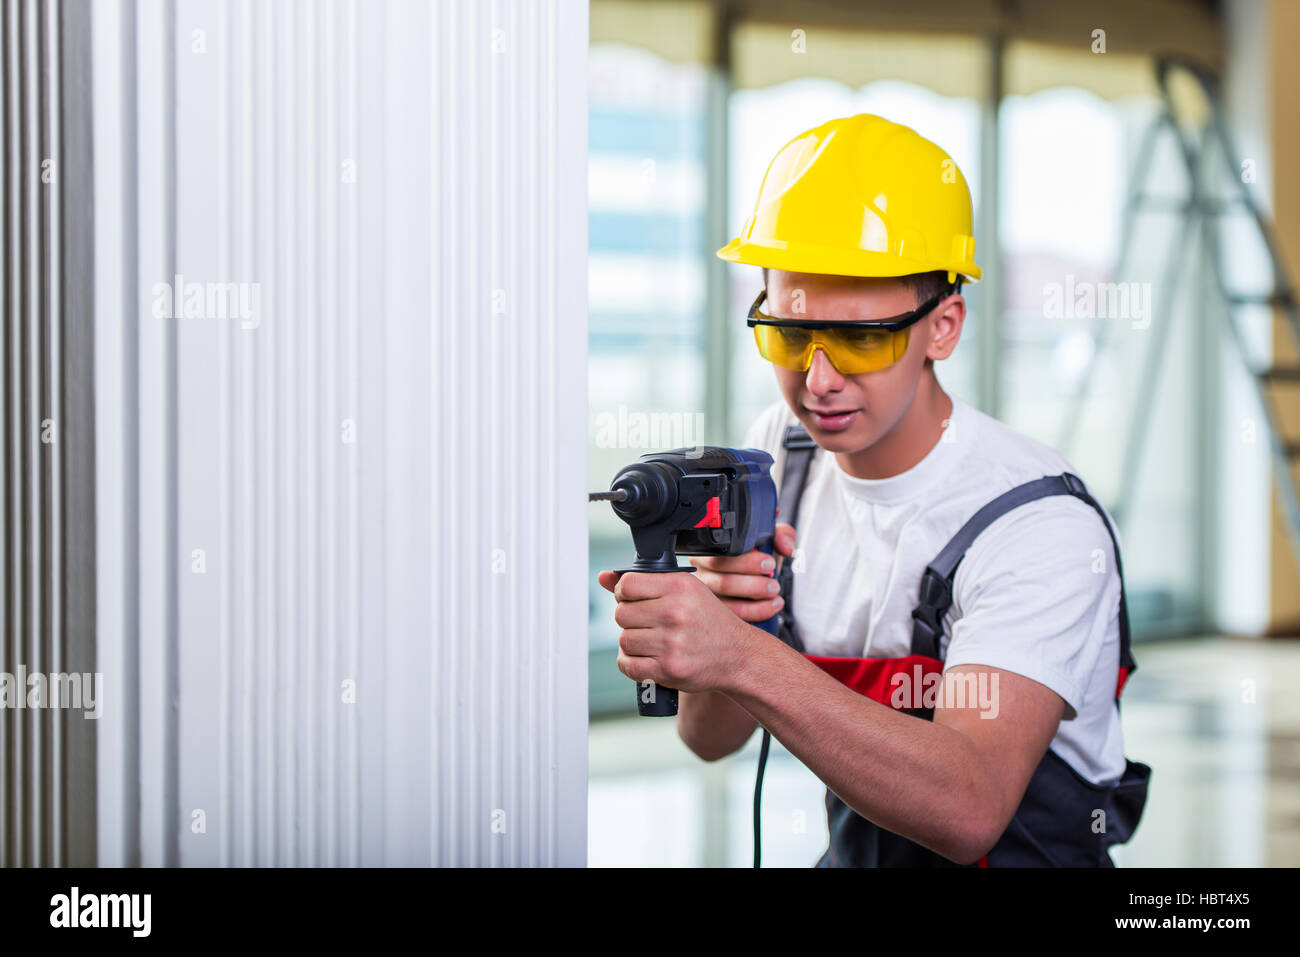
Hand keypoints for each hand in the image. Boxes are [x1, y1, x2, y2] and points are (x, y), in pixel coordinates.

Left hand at [595, 569, 759, 694]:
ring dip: (632, 642)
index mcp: (679, 586)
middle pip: (621, 614)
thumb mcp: (685, 591)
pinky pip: (627, 664)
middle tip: (647, 624)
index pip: (627, 585)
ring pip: (624, 640)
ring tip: (651, 642)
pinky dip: (631, 663)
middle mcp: (675, 612)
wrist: (738, 656)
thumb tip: (602, 577)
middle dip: (629, 620)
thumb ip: (644, 584)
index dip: (624, 594)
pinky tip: (647, 658)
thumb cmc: (708, 621)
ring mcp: (671, 643)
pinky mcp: (667, 669)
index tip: (634, 600)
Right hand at [686, 522, 794, 622]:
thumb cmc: (755, 554)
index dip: (746, 562)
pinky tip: (771, 605)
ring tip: (774, 593)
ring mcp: (706, 596)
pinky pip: (734, 617)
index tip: (769, 563)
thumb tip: (785, 547)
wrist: (756, 571)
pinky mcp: (715, 613)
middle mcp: (702, 574)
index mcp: (708, 552)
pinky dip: (757, 612)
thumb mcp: (768, 538)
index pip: (720, 557)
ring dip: (756, 601)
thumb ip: (780, 535)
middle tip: (773, 584)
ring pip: (726, 604)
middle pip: (723, 583)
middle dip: (754, 585)